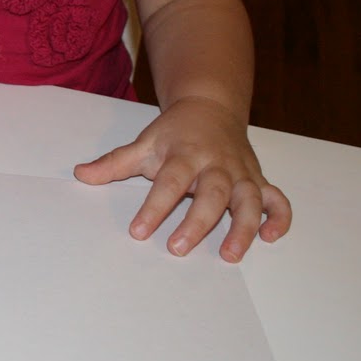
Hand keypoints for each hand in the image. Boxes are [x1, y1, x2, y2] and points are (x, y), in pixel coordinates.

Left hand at [73, 96, 290, 261]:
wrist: (211, 106)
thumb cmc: (176, 131)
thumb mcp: (144, 142)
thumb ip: (114, 163)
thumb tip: (81, 174)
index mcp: (186, 154)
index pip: (169, 181)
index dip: (154, 207)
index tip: (138, 231)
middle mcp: (217, 164)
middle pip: (212, 193)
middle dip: (197, 222)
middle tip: (177, 248)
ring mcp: (241, 172)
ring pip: (248, 200)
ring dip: (243, 227)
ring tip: (230, 254)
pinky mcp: (258, 179)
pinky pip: (276, 199)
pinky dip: (279, 217)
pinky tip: (271, 237)